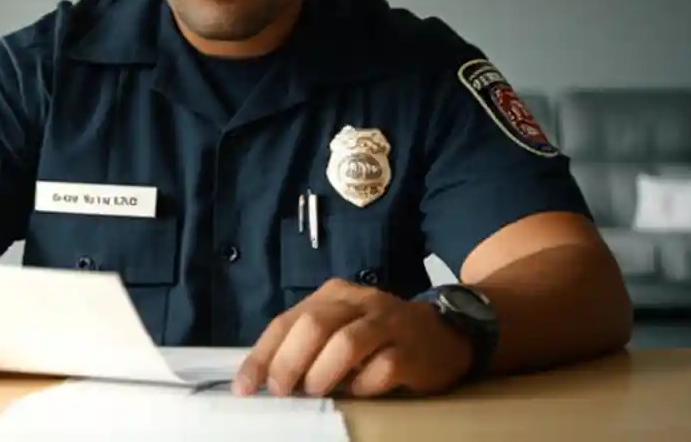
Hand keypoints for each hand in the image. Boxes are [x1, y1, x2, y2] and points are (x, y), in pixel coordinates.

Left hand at [233, 279, 472, 397]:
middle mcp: (359, 302)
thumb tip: (266, 380)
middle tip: (280, 391)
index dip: (262, 355)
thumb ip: (308, 345)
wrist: (445, 333)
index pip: (288, 321)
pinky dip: (364, 386)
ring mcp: (388, 323)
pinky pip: (383, 368)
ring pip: (346, 343)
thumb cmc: (380, 337)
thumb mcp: (340, 329)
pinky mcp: (412, 349)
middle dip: (289, 362)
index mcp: (333, 295)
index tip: (245, 387)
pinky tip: (358, 394)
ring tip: (315, 392)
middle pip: (314, 325)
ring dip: (323, 372)